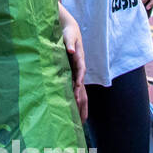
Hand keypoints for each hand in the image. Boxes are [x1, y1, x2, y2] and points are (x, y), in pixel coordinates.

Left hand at [58, 3, 87, 119]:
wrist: (70, 30)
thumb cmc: (69, 33)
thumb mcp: (69, 36)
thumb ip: (70, 43)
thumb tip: (71, 51)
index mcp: (79, 60)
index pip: (80, 73)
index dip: (79, 81)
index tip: (77, 90)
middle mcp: (79, 69)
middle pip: (83, 88)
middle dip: (83, 103)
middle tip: (83, 119)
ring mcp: (77, 73)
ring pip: (81, 92)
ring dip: (81, 106)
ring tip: (82, 122)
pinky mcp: (72, 75)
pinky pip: (76, 91)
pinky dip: (76, 101)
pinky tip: (74, 111)